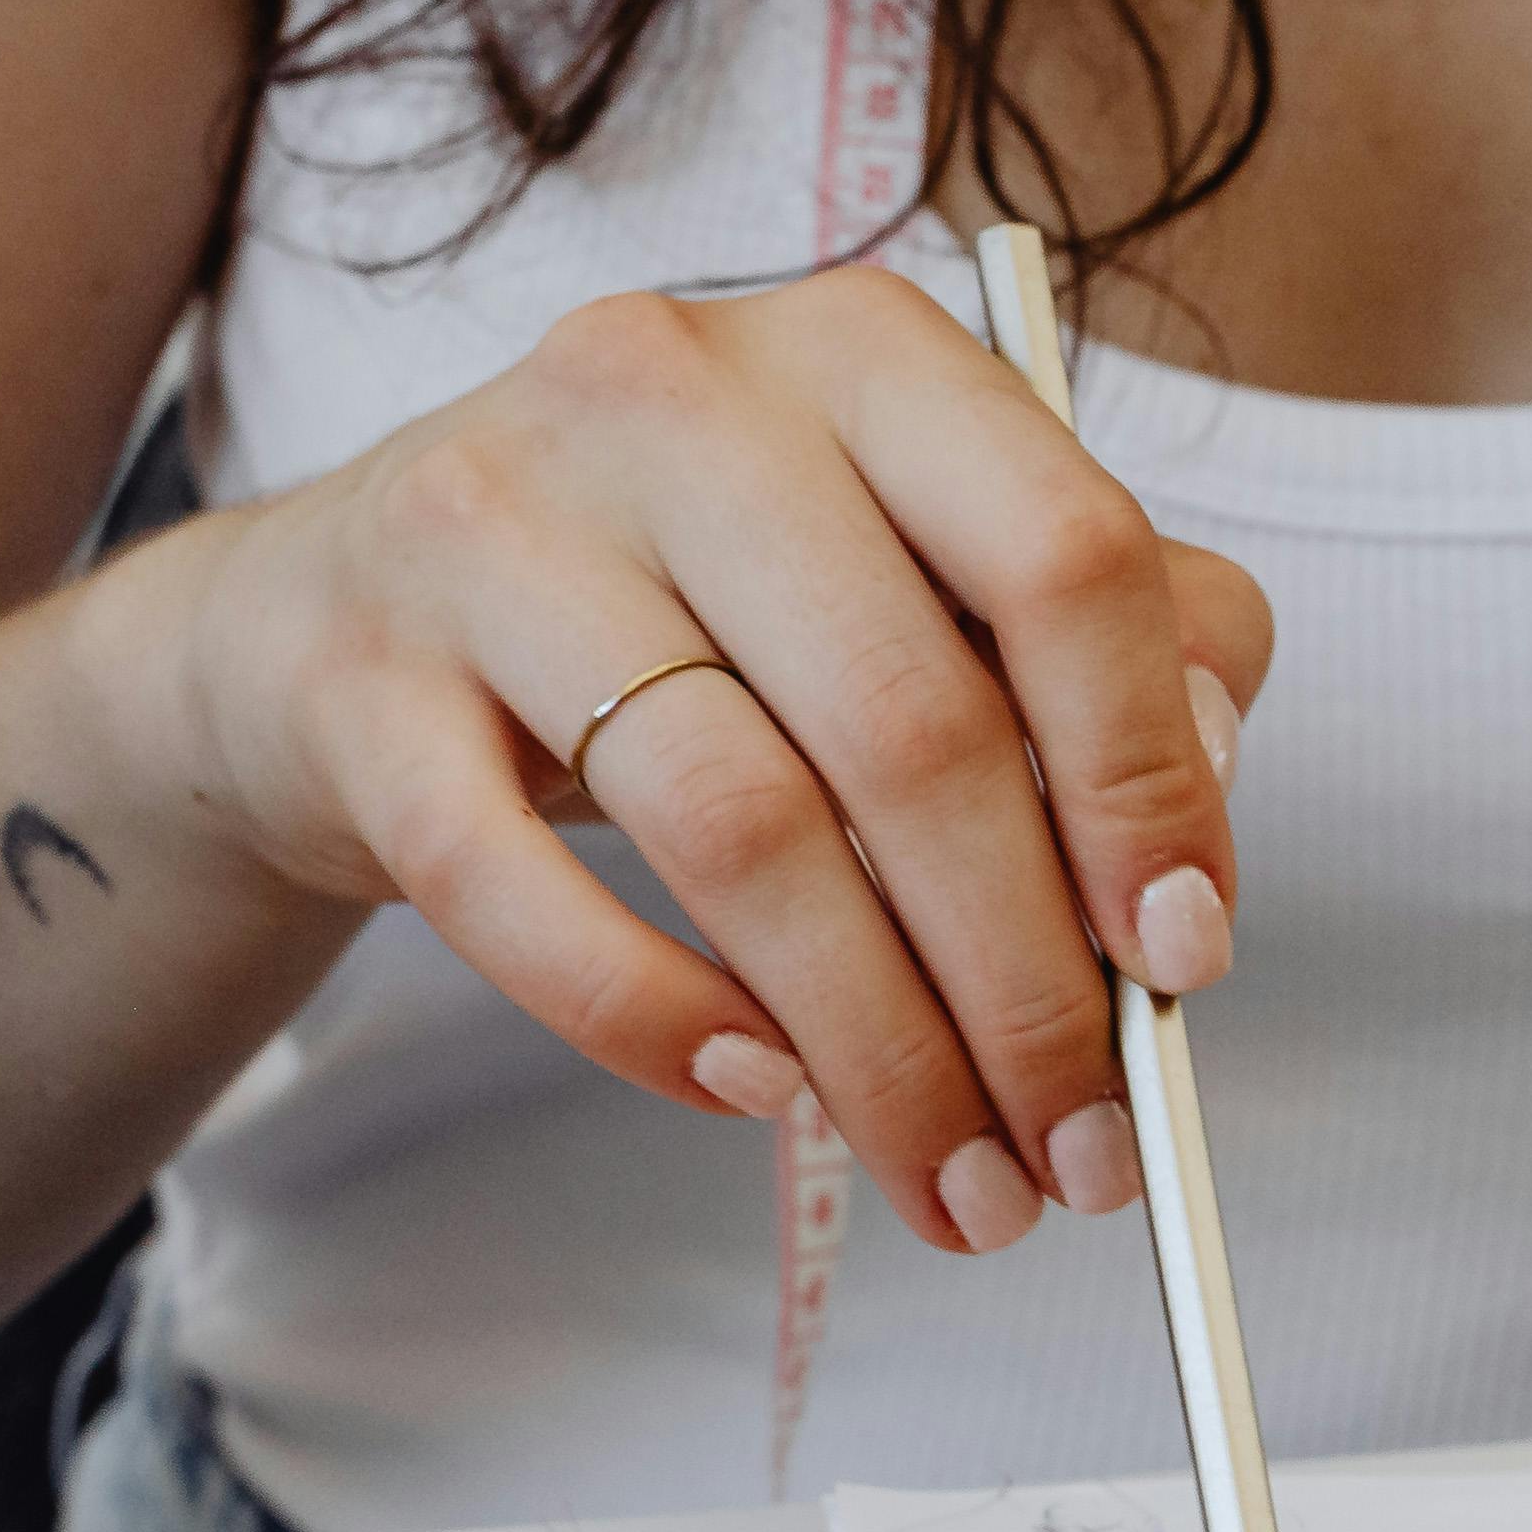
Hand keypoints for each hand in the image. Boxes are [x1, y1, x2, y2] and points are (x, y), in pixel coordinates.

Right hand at [146, 264, 1272, 1256]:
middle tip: (1081, 1155)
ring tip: (958, 1180)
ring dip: (879, 1049)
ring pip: (739, 826)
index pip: (1069, 559)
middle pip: (912, 728)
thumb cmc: (701, 606)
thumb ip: (1113, 655)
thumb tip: (1187, 860)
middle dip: (1024, 989)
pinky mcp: (358, 675)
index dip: (1150, 784)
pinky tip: (759, 1095)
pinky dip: (659, 1021)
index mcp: (863, 352)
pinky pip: (518, 894)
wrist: (345, 613)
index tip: (1185, 967)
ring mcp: (492, 521)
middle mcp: (672, 393)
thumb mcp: (917, 574)